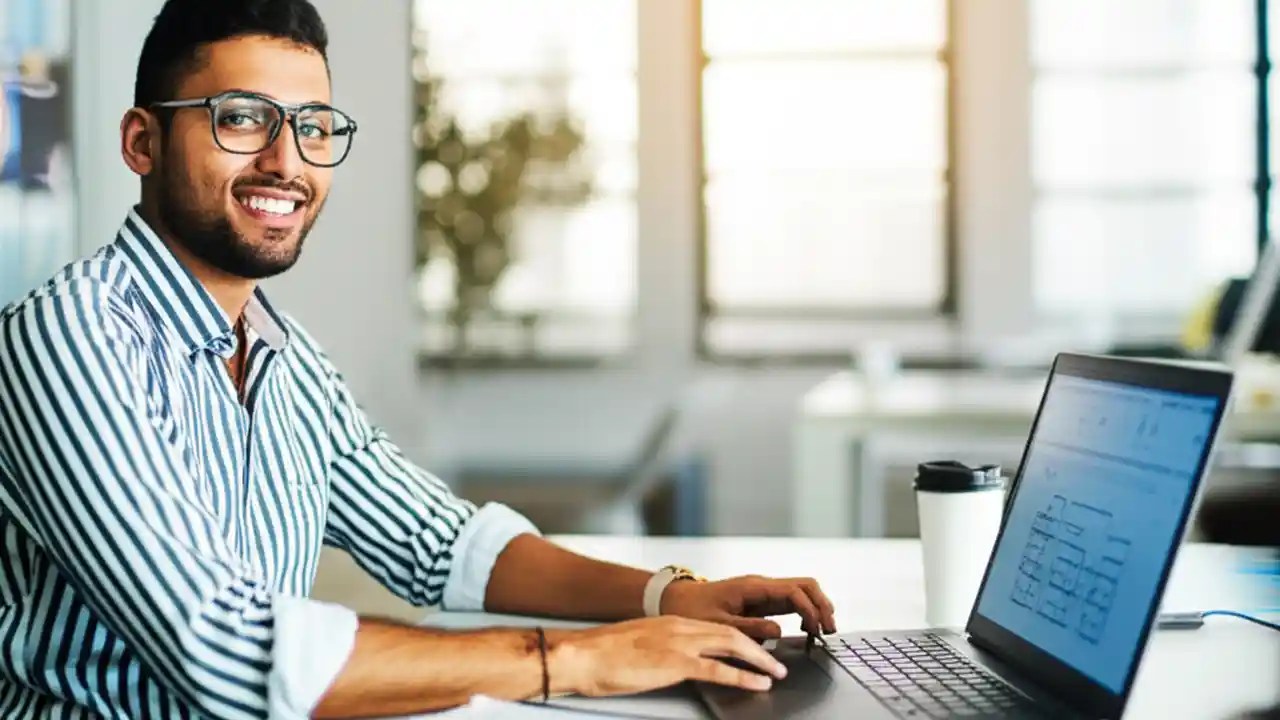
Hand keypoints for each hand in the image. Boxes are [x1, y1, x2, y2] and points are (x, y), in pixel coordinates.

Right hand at [553, 616, 787, 696]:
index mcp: (670, 623)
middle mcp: (679, 628)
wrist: (582, 655)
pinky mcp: (674, 663)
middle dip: (757, 646)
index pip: (715, 626)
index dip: (740, 636)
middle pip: (730, 632)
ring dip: (758, 659)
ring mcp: (678, 643)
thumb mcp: (637, 645)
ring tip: (776, 671)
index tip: (755, 647)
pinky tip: (758, 683)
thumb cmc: (601, 655)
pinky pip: (718, 669)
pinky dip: (743, 675)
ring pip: (731, 645)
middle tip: (776, 659)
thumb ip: (658, 649)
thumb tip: (669, 661)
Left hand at [660, 575, 836, 639]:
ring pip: (800, 590)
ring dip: (816, 607)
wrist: (676, 600)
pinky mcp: (761, 600)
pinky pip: (790, 601)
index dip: (810, 609)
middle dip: (821, 604)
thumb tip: (778, 632)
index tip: (816, 630)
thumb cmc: (693, 610)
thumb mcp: (719, 624)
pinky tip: (806, 628)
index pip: (793, 591)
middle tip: (829, 630)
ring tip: (823, 630)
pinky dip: (804, 611)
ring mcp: (763, 591)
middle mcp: (761, 585)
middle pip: (804, 585)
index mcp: (753, 587)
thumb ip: (750, 628)